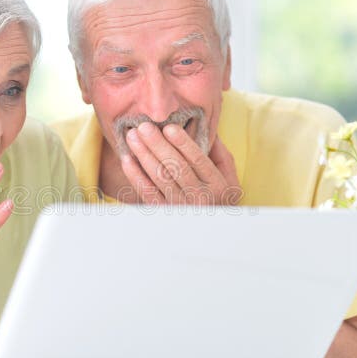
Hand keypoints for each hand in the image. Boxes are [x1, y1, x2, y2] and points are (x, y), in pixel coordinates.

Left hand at [120, 122, 242, 204]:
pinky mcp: (164, 213)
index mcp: (218, 186)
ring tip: (133, 137)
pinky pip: (147, 193)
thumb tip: (207, 128)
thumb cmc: (217, 197)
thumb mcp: (229, 178)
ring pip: (160, 178)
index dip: (183, 143)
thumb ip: (220, 154)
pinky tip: (127, 159)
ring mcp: (181, 207)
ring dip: (144, 155)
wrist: (209, 231)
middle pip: (176, 167)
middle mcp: (201, 198)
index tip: (168, 127)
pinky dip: (135, 175)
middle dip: (158, 145)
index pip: (199, 160)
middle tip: (144, 126)